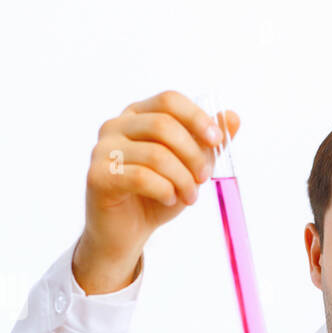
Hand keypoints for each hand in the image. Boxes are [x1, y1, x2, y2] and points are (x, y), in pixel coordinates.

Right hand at [74, 89, 239, 293]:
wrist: (127, 232)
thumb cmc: (157, 194)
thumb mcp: (189, 167)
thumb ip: (207, 143)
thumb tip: (233, 117)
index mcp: (138, 115)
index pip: (169, 100)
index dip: (196, 117)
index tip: (216, 140)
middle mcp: (116, 126)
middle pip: (164, 125)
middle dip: (193, 155)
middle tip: (204, 179)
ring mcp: (103, 149)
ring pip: (156, 154)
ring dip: (182, 179)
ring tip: (189, 197)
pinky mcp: (98, 175)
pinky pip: (141, 177)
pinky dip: (164, 190)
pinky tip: (169, 199)